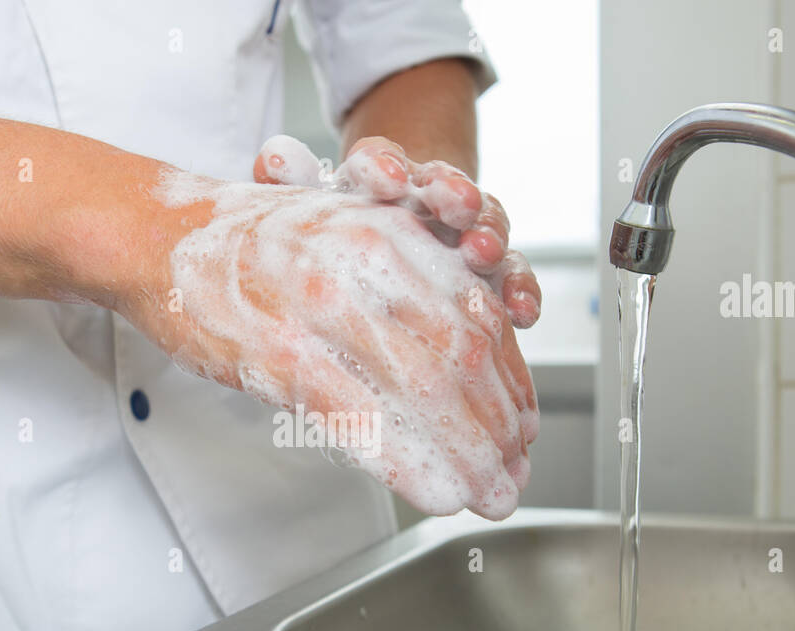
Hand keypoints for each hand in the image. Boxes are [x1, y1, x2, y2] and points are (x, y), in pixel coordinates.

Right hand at [134, 168, 538, 519]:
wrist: (161, 234)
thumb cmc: (252, 243)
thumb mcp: (346, 235)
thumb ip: (406, 285)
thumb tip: (460, 356)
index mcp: (394, 235)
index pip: (479, 316)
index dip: (513, 382)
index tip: (526, 428)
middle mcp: (371, 264)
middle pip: (463, 358)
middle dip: (500, 428)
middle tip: (516, 476)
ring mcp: (328, 309)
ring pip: (425, 392)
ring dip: (467, 455)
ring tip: (489, 496)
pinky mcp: (284, 355)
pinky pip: (363, 419)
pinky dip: (409, 463)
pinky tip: (436, 494)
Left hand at [254, 134, 542, 329]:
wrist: (391, 245)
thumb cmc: (343, 232)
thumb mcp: (311, 209)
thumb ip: (292, 183)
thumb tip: (271, 156)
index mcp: (381, 179)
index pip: (380, 161)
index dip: (383, 167)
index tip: (385, 179)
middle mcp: (429, 199)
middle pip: (446, 185)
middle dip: (453, 193)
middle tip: (457, 206)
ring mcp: (466, 233)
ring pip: (487, 225)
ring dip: (489, 237)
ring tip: (484, 254)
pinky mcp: (495, 272)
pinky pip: (514, 276)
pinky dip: (522, 290)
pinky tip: (521, 310)